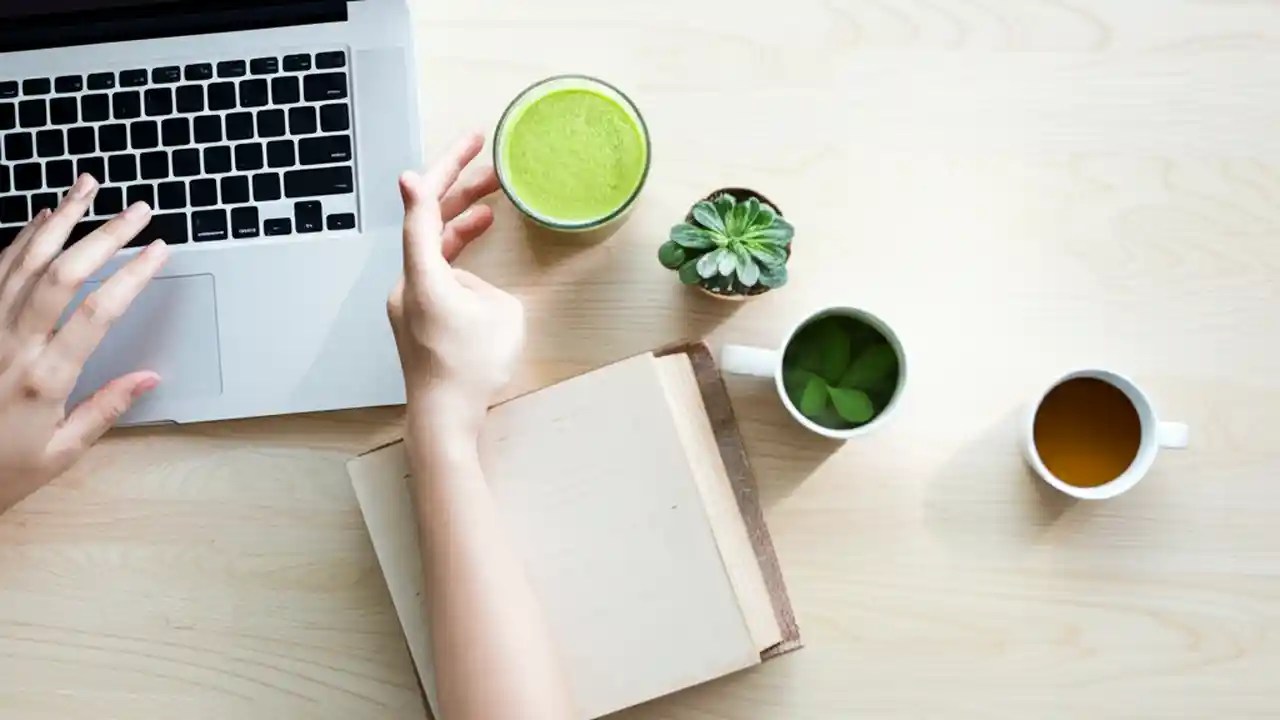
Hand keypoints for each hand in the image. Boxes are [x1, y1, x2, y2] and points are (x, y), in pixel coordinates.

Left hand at [0, 174, 168, 511]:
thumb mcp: (61, 453)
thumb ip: (105, 409)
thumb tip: (148, 377)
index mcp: (45, 378)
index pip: (98, 312)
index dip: (132, 275)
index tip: (159, 250)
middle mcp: (13, 344)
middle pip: (63, 274)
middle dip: (104, 235)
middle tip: (137, 210)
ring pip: (26, 259)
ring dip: (61, 219)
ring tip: (88, 187)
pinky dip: (23, 238)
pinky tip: (44, 217)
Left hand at [387, 133, 523, 433]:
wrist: (444, 417)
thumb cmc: (473, 369)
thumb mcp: (501, 314)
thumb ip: (483, 283)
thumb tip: (467, 284)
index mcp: (425, 276)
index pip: (425, 212)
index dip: (442, 174)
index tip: (457, 148)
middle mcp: (408, 284)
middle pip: (428, 223)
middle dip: (458, 189)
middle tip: (485, 160)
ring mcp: (408, 302)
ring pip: (433, 248)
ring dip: (461, 222)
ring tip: (493, 203)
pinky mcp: (415, 317)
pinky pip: (434, 273)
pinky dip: (456, 255)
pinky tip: (481, 252)